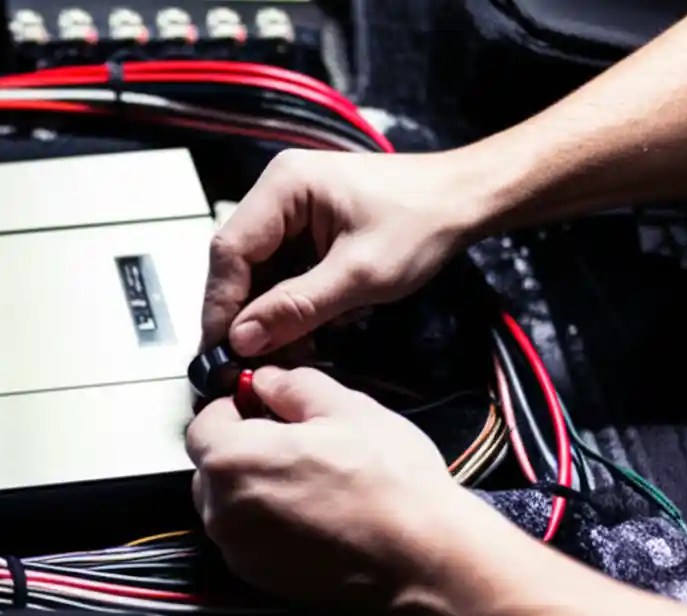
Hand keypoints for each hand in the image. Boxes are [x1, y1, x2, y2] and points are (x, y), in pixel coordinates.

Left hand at [186, 366, 496, 610]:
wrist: (423, 561)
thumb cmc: (389, 485)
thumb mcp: (346, 408)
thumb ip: (292, 386)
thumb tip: (266, 382)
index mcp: (232, 459)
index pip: (202, 423)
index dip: (232, 409)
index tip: (260, 407)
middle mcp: (221, 509)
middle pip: (212, 466)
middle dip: (241, 449)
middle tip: (291, 444)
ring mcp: (237, 549)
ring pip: (228, 504)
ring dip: (252, 487)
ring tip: (307, 481)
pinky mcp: (258, 577)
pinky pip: (246, 537)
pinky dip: (265, 523)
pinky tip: (311, 515)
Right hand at [202, 150, 485, 355]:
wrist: (465, 200)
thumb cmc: (423, 224)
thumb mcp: (360, 275)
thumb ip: (297, 308)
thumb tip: (242, 340)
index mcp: (284, 185)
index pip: (230, 250)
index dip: (221, 305)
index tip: (222, 351)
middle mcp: (277, 190)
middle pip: (237, 262)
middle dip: (244, 314)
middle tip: (247, 361)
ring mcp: (289, 208)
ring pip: (256, 272)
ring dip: (267, 314)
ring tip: (284, 351)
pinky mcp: (304, 227)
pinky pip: (279, 271)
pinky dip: (286, 305)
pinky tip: (301, 333)